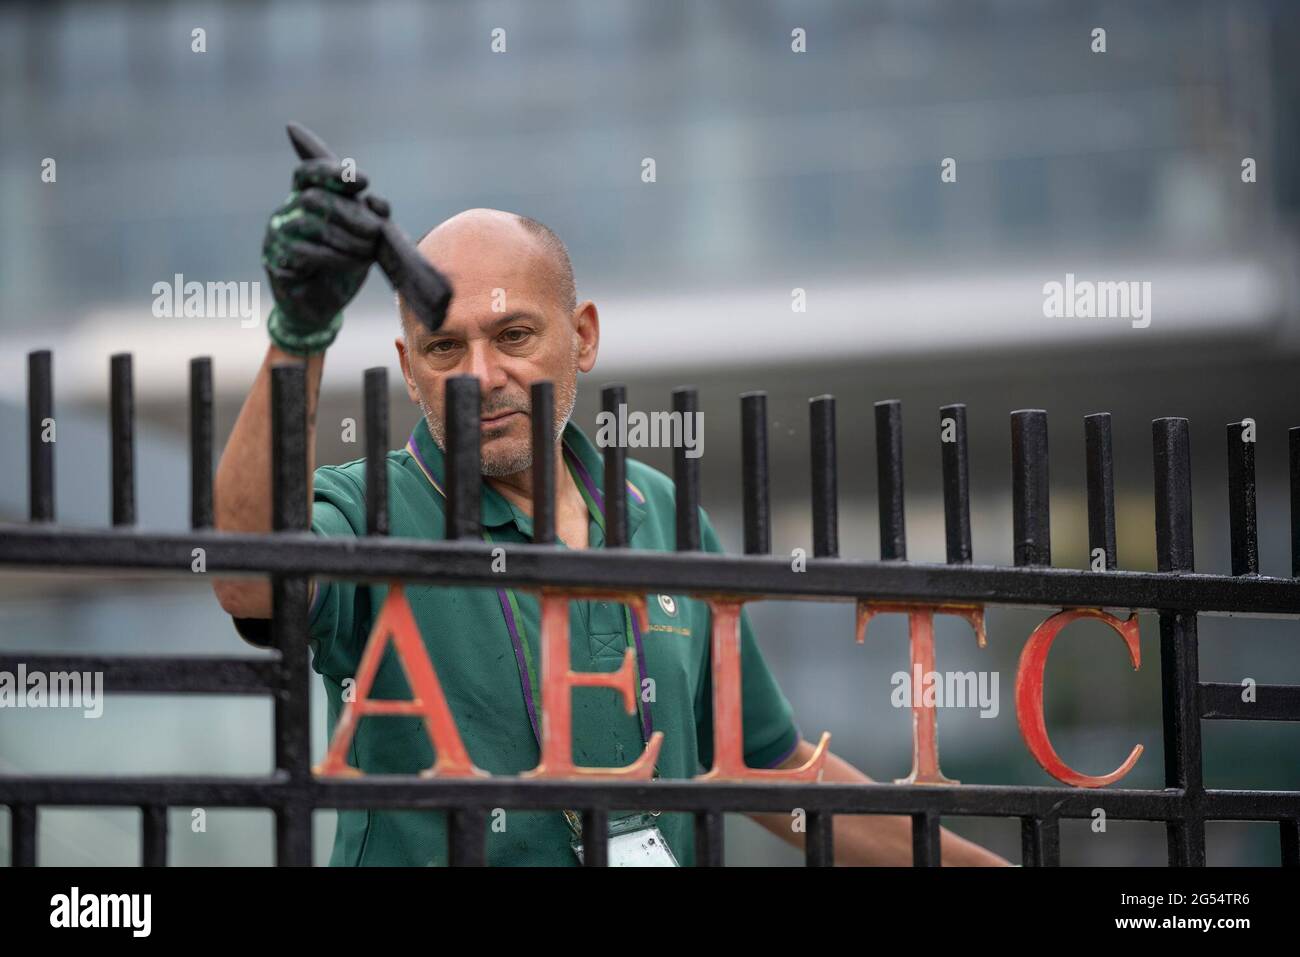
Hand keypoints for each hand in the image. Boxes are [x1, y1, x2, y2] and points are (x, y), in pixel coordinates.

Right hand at [261, 158, 389, 354]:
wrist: (322, 308)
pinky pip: (301, 251)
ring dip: (344, 237)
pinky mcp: (273, 259)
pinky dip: (332, 257)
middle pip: (312, 197)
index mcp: (306, 199)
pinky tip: (352, 263)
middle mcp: (287, 211)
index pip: (309, 173)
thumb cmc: (343, 268)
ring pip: (306, 222)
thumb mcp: (364, 242)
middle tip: (375, 231)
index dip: (332, 172)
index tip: (364, 182)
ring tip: (368, 252)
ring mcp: (276, 234)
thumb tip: (378, 203)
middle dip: (348, 213)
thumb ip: (373, 220)